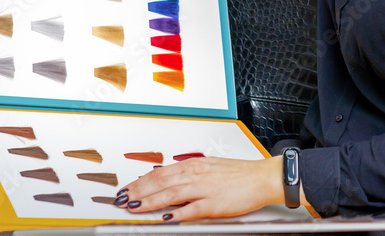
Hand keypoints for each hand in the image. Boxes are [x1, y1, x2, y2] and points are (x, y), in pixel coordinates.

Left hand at [115, 156, 284, 220]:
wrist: (262, 177)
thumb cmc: (240, 174)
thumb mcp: (211, 168)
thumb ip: (191, 175)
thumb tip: (171, 181)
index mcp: (195, 166)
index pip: (160, 172)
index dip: (140, 181)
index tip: (127, 188)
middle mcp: (197, 174)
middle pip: (160, 182)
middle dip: (138, 191)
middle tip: (121, 199)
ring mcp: (205, 189)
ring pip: (171, 194)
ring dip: (149, 201)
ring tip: (134, 207)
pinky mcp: (214, 203)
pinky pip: (191, 209)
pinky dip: (177, 213)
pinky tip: (165, 218)